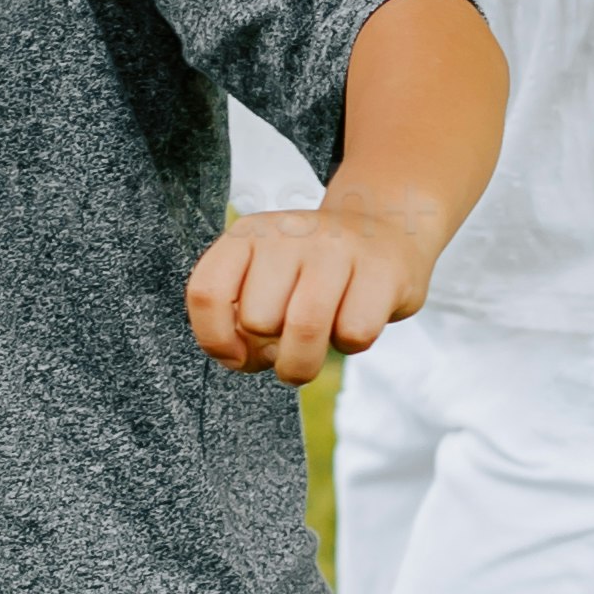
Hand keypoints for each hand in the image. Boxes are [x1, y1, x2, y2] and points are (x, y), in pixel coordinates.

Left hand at [186, 181, 442, 384]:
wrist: (386, 231)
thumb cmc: (313, 272)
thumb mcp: (262, 280)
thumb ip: (236, 320)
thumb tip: (242, 358)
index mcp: (248, 234)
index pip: (207, 292)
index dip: (215, 340)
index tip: (238, 355)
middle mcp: (289, 233)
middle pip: (257, 320)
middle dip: (272, 352)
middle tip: (288, 343)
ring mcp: (336, 247)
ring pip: (304, 329)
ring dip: (304, 363)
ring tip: (311, 354)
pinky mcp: (381, 269)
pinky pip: (354, 333)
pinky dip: (352, 344)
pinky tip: (354, 319)